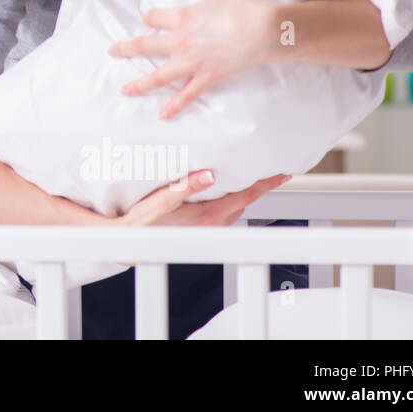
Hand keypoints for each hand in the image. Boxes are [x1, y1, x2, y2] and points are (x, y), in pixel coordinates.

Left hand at [108, 0, 280, 118]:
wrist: (266, 30)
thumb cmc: (244, 4)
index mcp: (181, 17)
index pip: (154, 17)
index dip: (150, 17)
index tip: (149, 19)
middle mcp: (181, 41)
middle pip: (145, 46)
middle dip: (126, 49)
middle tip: (112, 52)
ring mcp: (192, 62)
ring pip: (159, 76)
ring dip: (139, 84)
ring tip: (124, 90)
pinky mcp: (207, 76)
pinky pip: (187, 95)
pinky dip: (174, 106)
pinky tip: (162, 116)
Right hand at [115, 171, 289, 227]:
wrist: (131, 241)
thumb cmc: (143, 220)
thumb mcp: (162, 199)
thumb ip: (187, 185)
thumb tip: (210, 174)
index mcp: (208, 215)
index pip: (245, 196)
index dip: (265, 184)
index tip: (282, 173)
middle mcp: (212, 224)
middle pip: (245, 202)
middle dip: (258, 187)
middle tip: (270, 170)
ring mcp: (208, 229)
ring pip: (235, 209)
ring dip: (244, 195)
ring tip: (248, 178)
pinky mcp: (201, 230)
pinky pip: (225, 214)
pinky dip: (231, 201)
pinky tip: (223, 192)